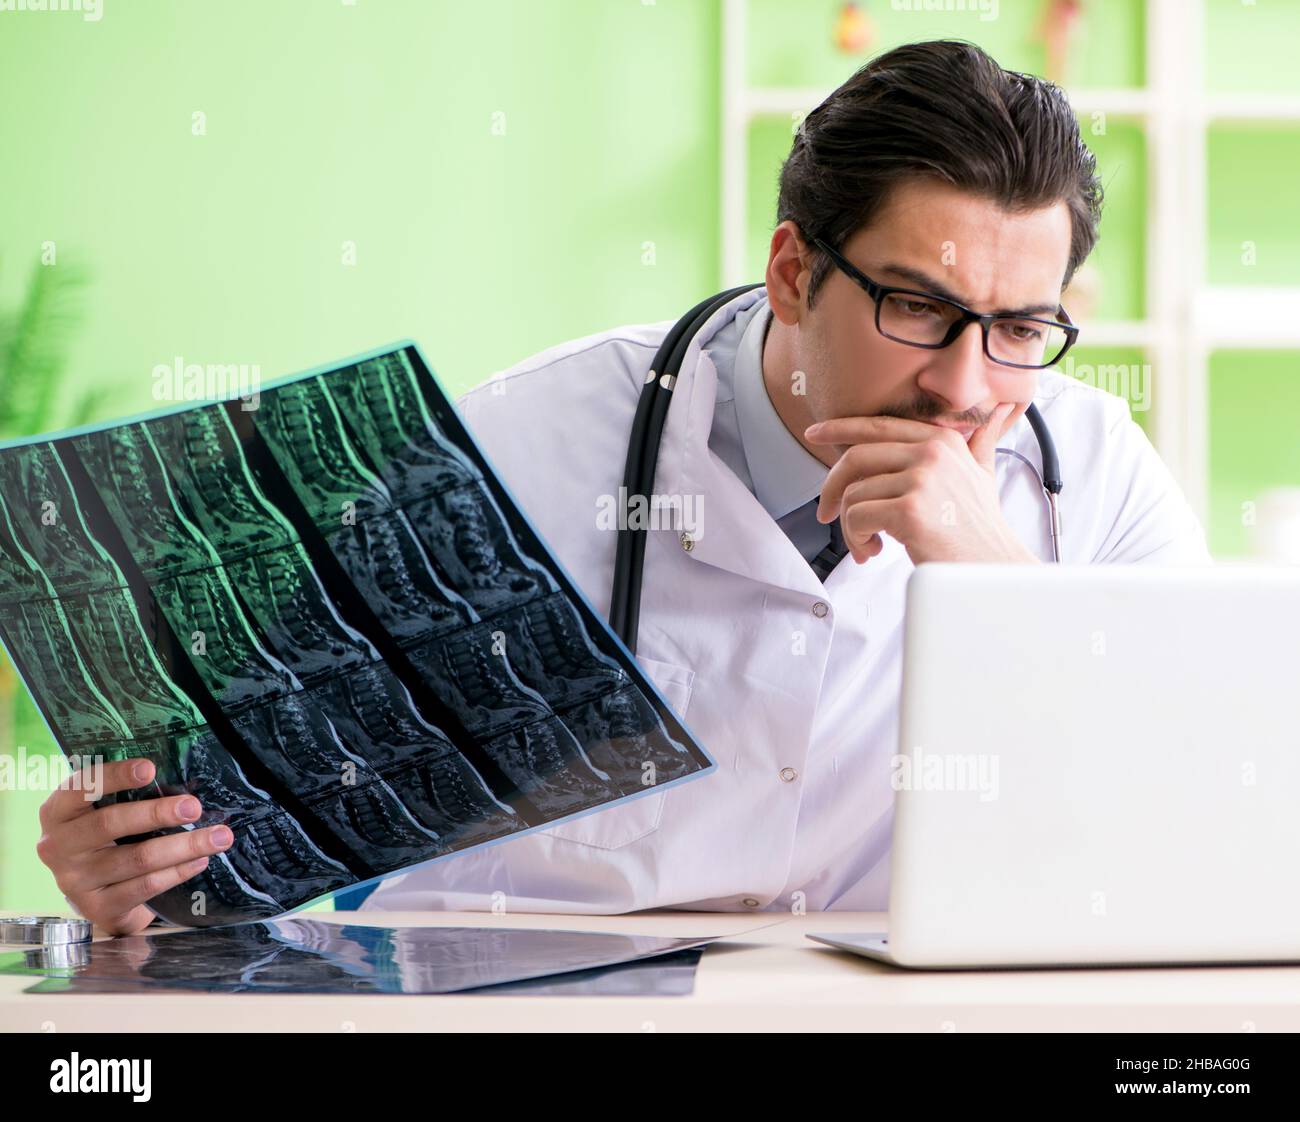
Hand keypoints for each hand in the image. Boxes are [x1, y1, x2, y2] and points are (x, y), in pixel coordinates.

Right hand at [35, 758, 233, 936]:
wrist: (94, 894)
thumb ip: (125, 796)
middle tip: (194, 807)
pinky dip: (177, 872)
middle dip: (158, 813)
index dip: (114, 776)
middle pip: (111, 824)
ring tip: (218, 836)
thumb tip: (181, 781)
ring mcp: (74, 880)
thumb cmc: (105, 839)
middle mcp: (58, 846)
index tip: (150, 769)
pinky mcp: (97, 907)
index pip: (80, 787)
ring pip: (137, 859)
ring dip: (183, 846)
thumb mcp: (100, 813)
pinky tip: (200, 860)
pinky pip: (145, 886)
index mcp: (58, 812)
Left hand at [805, 401, 1039, 565]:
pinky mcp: (909, 510)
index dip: (840, 428)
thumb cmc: (981, 528)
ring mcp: (921, 480)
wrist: (993, 569)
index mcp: (941, 441)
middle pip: (855, 458)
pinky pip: (856, 518)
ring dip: (850, 528)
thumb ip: (979, 443)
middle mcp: (931, 453)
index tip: (813, 433)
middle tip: (826, 515)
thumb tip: (998, 411)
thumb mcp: (983, 475)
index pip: (877, 426)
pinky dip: (856, 539)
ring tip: (869, 546)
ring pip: (852, 495)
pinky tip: (873, 551)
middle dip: (831, 489)